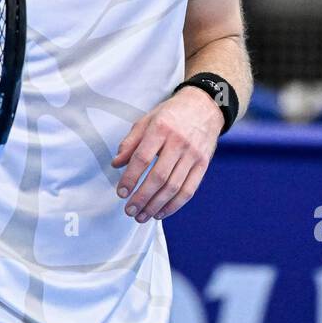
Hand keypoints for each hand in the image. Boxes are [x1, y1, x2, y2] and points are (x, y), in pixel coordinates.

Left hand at [111, 88, 223, 222]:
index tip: (121, 192)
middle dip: (142, 197)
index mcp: (161, 129)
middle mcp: (179, 143)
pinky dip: (174, 205)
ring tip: (141, 216)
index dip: (130, 178)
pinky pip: (189, 190)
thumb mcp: (147, 120)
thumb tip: (116, 164)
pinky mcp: (203, 164)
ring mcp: (193, 155)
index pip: (142, 158)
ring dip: (156, 206)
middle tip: (129, 210)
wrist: (205, 106)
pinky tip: (160, 213)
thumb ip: (131, 142)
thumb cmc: (172, 113)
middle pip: (158, 177)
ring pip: (174, 187)